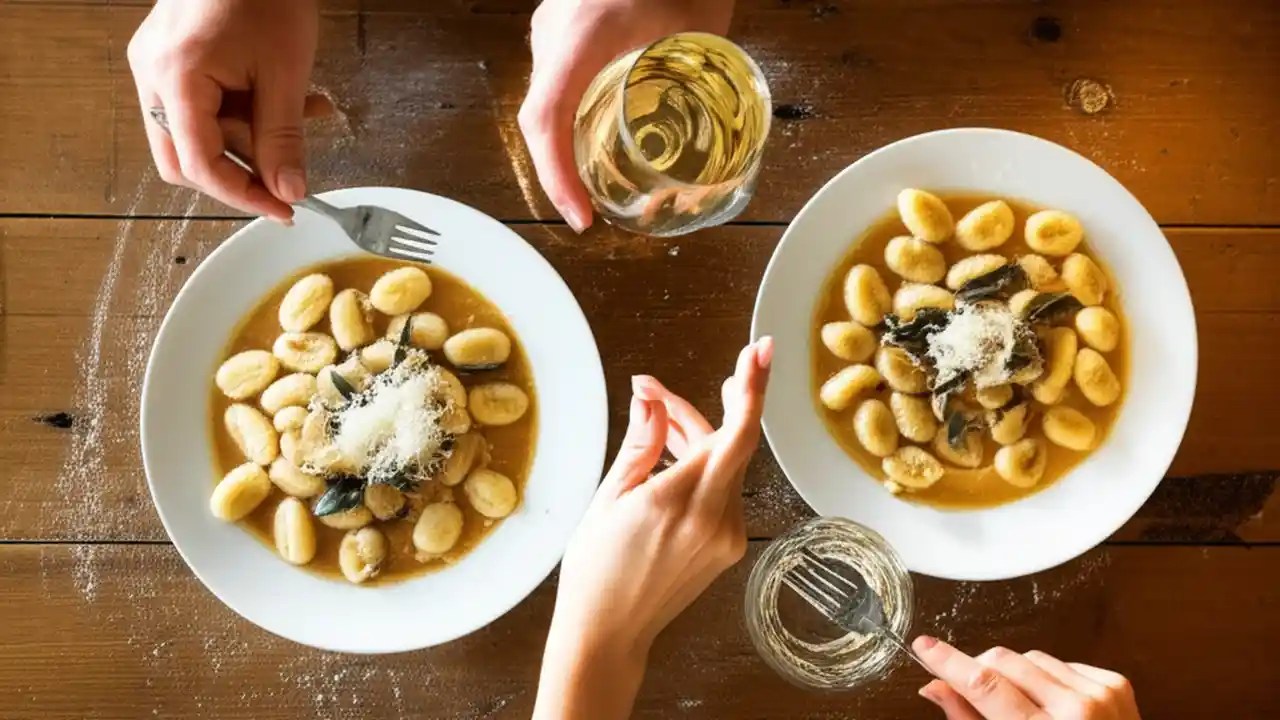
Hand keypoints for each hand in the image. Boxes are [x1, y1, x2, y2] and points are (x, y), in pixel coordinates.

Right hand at [127, 0, 319, 220]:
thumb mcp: (285, 72)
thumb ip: (284, 138)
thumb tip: (288, 190)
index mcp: (176, 78)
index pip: (199, 164)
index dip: (243, 195)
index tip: (284, 209)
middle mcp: (152, 75)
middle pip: (184, 158)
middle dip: (240, 173)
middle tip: (288, 179)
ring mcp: (157, 65)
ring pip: (196, 134)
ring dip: (251, 139)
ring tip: (306, 117)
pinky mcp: (171, 58)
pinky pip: (202, 106)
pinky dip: (242, 114)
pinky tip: (287, 100)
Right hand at [519, 0, 734, 231]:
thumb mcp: (701, 29)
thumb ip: (701, 83)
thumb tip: (711, 144)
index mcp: (582, 35)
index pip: (546, 118)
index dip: (556, 176)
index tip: (579, 216)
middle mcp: (554, 32)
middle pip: (539, 116)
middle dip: (558, 172)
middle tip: (587, 213)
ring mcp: (551, 26)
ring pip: (544, 99)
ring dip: (561, 146)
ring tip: (590, 187)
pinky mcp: (559, 25)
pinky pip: (553, 81)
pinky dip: (567, 118)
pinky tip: (593, 140)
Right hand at [532, 337, 771, 719]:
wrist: (608, 633)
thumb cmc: (596, 568)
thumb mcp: (609, 497)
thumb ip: (640, 443)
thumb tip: (651, 396)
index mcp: (680, 502)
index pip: (735, 433)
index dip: (753, 388)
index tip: (762, 351)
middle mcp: (715, 520)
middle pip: (733, 442)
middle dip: (709, 406)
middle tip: (666, 388)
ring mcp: (727, 536)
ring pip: (727, 465)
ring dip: (698, 437)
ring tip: (654, 421)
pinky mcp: (728, 547)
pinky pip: (723, 490)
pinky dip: (701, 467)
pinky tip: (670, 459)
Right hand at [914, 637, 1141, 719]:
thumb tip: (935, 688)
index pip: (985, 685)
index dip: (948, 662)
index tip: (924, 645)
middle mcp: (1076, 710)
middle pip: (1003, 661)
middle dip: (979, 668)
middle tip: (970, 686)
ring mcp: (1099, 694)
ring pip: (1030, 658)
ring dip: (1016, 674)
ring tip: (1023, 706)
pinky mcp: (1115, 683)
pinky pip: (1062, 663)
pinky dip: (1049, 678)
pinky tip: (1054, 704)